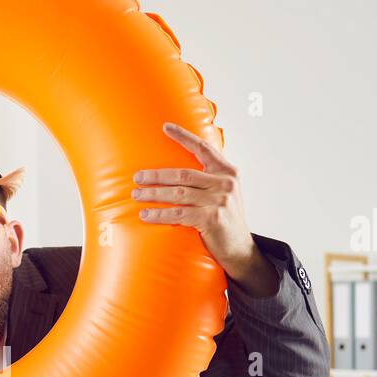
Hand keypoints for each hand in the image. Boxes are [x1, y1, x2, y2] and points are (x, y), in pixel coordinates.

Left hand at [132, 122, 278, 296]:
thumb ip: (209, 180)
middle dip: (157, 175)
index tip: (165, 127)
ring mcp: (219, 200)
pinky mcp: (212, 218)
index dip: (184, 137)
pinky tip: (145, 214)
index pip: (203, 148)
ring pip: (178, 193)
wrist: (240, 250)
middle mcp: (225, 182)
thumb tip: (178, 172)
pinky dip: (159, 214)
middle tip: (137, 177)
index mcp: (228, 171)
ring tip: (136, 195)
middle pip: (183, 173)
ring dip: (153, 194)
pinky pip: (178, 214)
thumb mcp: (224, 194)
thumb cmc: (225, 221)